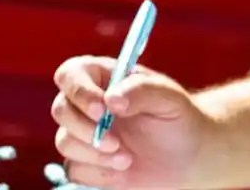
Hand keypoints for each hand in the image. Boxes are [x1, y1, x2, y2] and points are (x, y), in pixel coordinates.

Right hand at [50, 55, 217, 188]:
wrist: (189, 157)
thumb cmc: (178, 118)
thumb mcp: (168, 97)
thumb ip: (140, 90)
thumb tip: (111, 100)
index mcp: (103, 77)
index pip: (70, 75)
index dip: (79, 92)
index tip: (102, 110)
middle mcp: (88, 103)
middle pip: (60, 109)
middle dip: (85, 129)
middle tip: (115, 143)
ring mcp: (85, 134)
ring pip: (64, 142)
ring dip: (94, 154)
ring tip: (127, 159)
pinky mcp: (87, 163)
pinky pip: (73, 169)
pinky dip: (97, 173)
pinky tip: (122, 170)